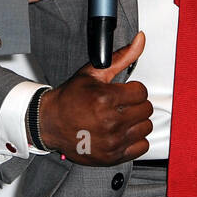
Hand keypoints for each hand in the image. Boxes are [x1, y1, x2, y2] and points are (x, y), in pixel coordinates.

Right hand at [37, 33, 151, 164]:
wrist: (50, 122)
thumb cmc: (70, 98)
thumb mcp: (93, 73)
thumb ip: (121, 57)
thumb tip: (140, 40)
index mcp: (105, 98)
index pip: (141, 92)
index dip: (133, 90)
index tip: (124, 92)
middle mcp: (110, 121)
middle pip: (146, 110)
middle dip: (135, 104)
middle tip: (122, 105)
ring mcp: (112, 141)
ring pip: (145, 127)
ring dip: (136, 121)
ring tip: (122, 118)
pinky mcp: (113, 156)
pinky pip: (141, 146)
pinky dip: (135, 139)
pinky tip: (123, 132)